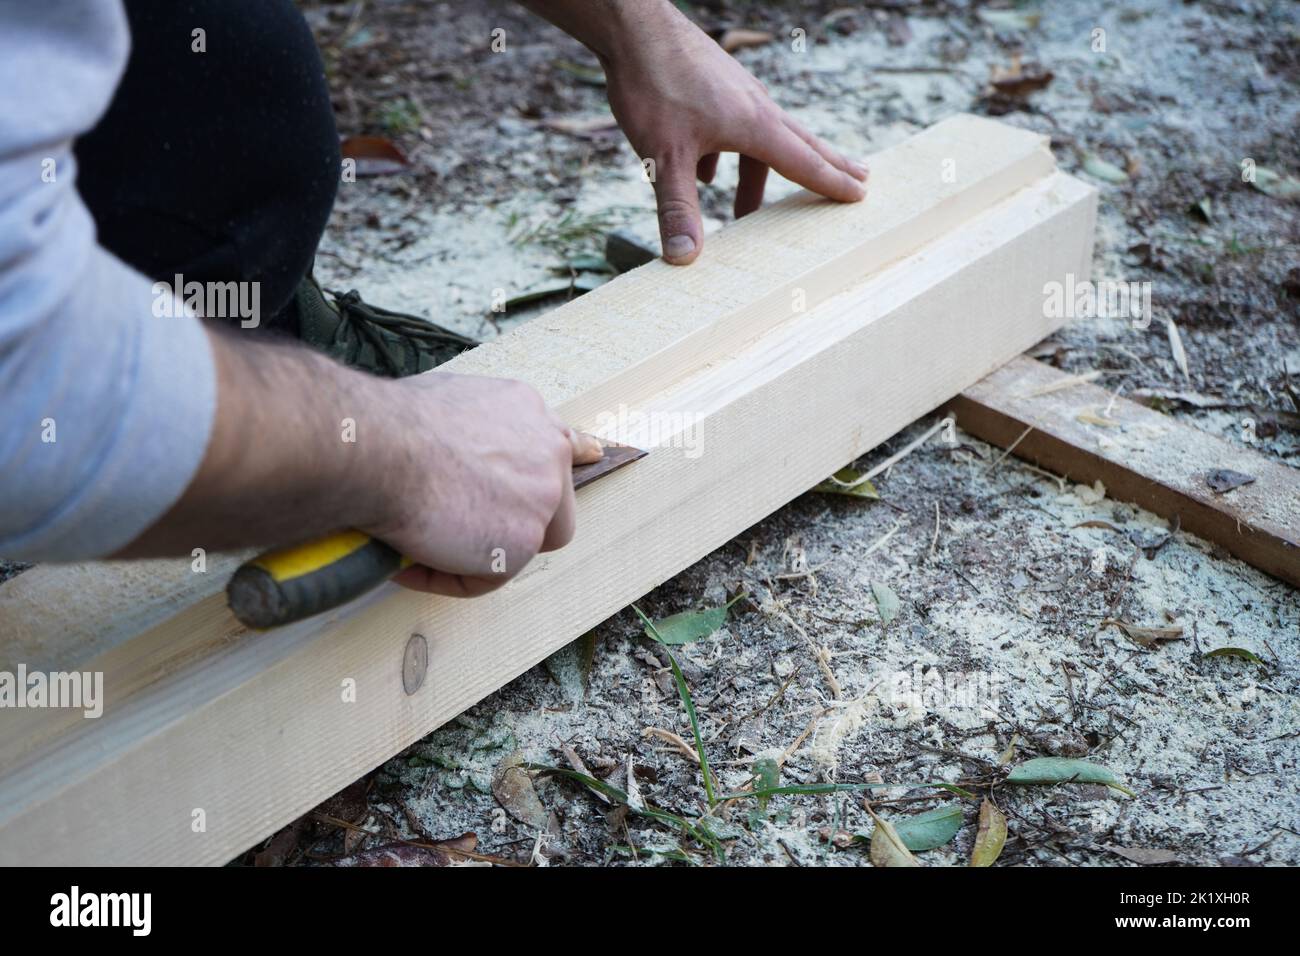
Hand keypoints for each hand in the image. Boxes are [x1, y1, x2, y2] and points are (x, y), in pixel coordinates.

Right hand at [370, 373, 600, 596]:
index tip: (584, 460)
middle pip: (554, 502)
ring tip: (423, 547)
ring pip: (525, 543)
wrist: (379, 448)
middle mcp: (546, 449)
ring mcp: (543, 494)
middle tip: (467, 536)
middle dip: (516, 523)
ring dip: (479, 554)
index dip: (567, 457)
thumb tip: (447, 459)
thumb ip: (469, 430)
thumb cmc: (389, 426)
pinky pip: (488, 576)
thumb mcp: (442, 402)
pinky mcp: (525, 538)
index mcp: (524, 410)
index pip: (558, 441)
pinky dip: (447, 577)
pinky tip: (410, 564)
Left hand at [601, 3, 867, 263]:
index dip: (832, 183)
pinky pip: (732, 124)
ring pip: (763, 136)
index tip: (861, 196)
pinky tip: (705, 171)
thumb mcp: (663, 157)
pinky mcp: (714, 83)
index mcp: (754, 125)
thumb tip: (684, 258)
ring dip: (764, 170)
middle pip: (801, 142)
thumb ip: (676, 208)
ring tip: (750, 205)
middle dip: (827, 165)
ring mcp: (735, 91)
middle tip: (860, 179)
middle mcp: (754, 105)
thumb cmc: (652, 86)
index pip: (804, 162)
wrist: (632, 25)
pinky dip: (727, 153)